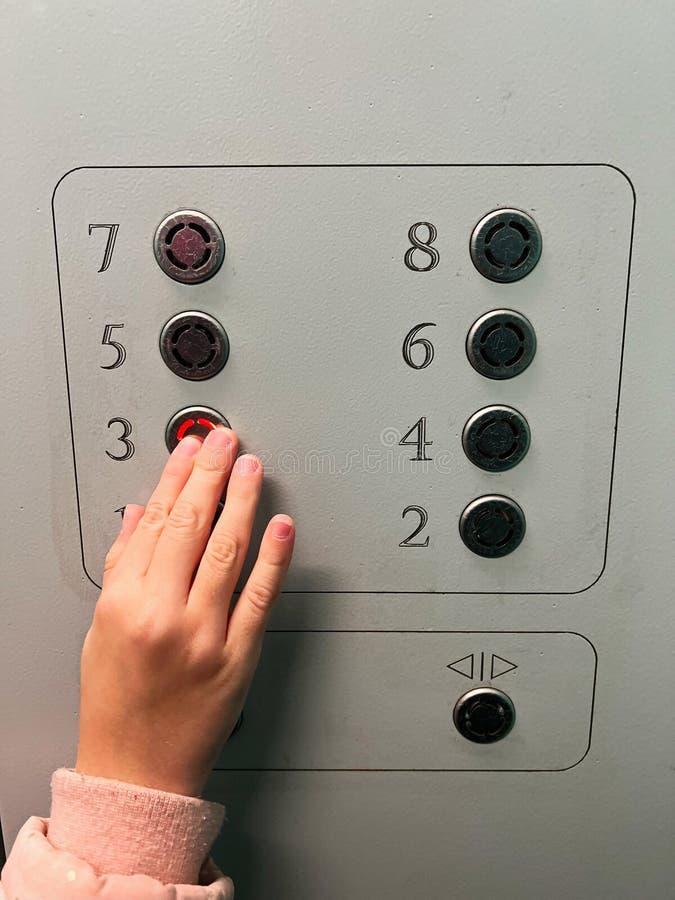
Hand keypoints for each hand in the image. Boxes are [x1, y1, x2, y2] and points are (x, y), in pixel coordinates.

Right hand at [75, 427, 294, 797]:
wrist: (138, 770)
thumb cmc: (117, 701)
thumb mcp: (101, 629)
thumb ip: (121, 567)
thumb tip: (136, 516)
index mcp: (123, 602)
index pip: (153, 521)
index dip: (174, 477)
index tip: (189, 447)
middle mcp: (162, 613)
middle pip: (190, 525)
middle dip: (210, 473)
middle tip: (225, 441)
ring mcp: (204, 633)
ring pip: (227, 550)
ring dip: (242, 501)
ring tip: (251, 467)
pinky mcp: (239, 655)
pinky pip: (261, 595)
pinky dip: (275, 557)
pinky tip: (281, 525)